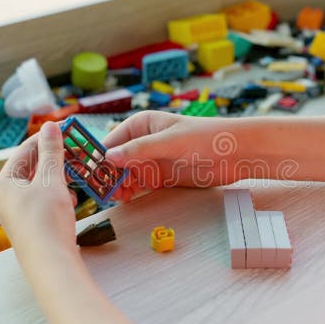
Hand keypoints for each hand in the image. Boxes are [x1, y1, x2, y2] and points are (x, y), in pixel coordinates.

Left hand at [0, 122, 77, 263]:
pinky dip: (60, 195)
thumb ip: (51, 152)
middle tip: (77, 150)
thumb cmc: (45, 220)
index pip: (26, 149)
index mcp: (5, 181)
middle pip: (33, 167)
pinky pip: (46, 201)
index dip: (47, 137)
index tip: (67, 130)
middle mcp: (8, 196)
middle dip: (55, 158)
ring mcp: (20, 211)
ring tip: (78, 172)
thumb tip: (50, 127)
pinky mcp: (34, 224)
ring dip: (60, 177)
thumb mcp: (51, 180)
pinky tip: (73, 197)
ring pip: (41, 184)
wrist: (50, 262)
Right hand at [103, 111, 256, 201]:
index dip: (97, 158)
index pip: (110, 142)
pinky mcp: (159, 177)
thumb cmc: (206, 137)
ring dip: (116, 186)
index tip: (88, 174)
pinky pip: (137, 185)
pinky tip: (124, 198)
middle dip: (106, 176)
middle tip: (101, 191)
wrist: (236, 153)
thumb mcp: (170, 142)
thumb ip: (139, 151)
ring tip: (114, 197)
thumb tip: (109, 157)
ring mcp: (150, 161)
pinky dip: (129, 192)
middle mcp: (141, 142)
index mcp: (140, 125)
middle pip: (114, 161)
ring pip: (123, 175)